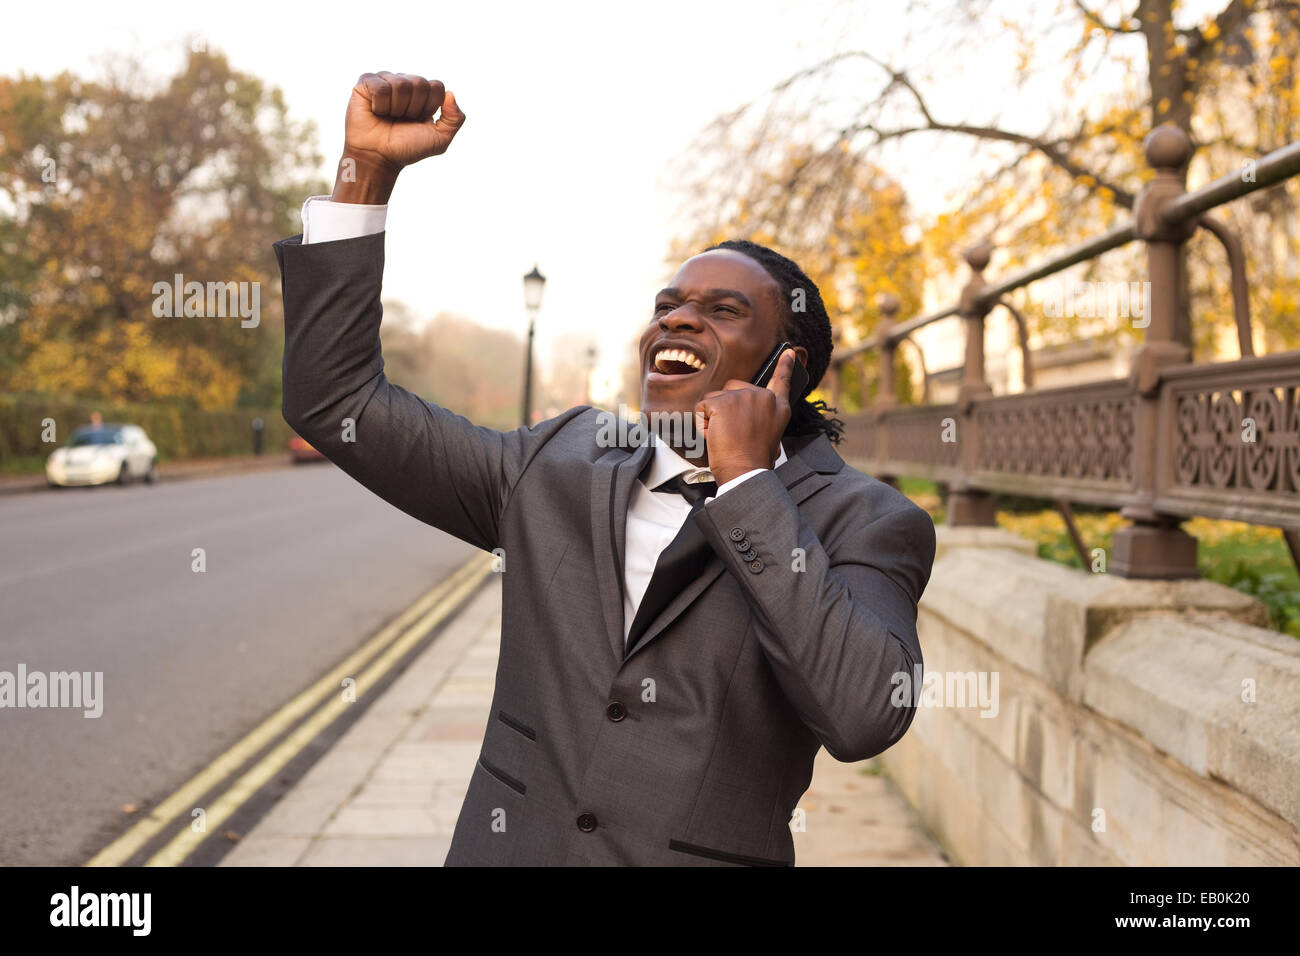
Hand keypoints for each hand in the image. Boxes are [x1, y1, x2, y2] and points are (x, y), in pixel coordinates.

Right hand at [331, 72, 466, 203]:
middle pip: (420, 83)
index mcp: (424, 94)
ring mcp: (386, 80)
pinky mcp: (366, 82)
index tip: (419, 120)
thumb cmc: (406, 148)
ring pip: (401, 84)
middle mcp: (406, 83)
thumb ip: (455, 119)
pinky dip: (380, 105)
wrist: (378, 157)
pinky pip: (380, 87)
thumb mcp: (440, 140)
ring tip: (388, 117)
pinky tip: (376, 111)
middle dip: (413, 108)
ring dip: (396, 108)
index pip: (437, 86)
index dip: (430, 107)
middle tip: (401, 120)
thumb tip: (451, 94)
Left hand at [695, 349, 795, 486]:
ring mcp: (743, 397)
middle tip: (733, 434)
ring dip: (713, 418)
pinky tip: (714, 436)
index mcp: (778, 407)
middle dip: (726, 407)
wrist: (745, 472)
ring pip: (714, 399)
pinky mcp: (723, 403)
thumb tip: (748, 416)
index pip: (781, 381)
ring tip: (725, 438)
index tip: (787, 352)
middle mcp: (763, 397)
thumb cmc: (754, 461)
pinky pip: (701, 408)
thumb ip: (762, 419)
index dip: (784, 366)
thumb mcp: (770, 437)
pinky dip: (701, 424)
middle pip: (733, 388)